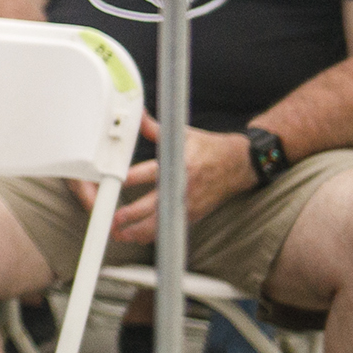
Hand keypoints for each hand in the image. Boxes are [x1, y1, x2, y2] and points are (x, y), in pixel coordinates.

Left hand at [103, 114, 259, 243]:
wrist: (240, 164)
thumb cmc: (209, 149)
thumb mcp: (183, 134)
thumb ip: (155, 128)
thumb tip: (137, 114)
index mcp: (179, 166)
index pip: (151, 173)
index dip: (131, 177)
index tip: (113, 181)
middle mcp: (183, 188)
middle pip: (155, 205)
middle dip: (134, 214)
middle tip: (115, 218)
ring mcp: (189, 204)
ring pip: (163, 223)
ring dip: (141, 231)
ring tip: (120, 234)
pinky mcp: (194, 215)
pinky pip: (171, 228)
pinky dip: (154, 235)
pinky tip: (137, 238)